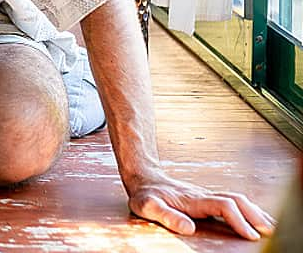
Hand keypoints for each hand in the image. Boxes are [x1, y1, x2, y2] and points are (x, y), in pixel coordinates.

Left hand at [127, 171, 274, 240]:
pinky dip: (247, 209)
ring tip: (270, 226)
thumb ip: (166, 216)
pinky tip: (254, 217)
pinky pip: (232, 201)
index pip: (223, 206)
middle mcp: (203, 195)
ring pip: (237, 199)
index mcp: (193, 200)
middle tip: (270, 231)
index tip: (250, 235)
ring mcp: (206, 195)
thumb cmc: (145, 195)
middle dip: (254, 215)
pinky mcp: (206, 198)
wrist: (144, 178)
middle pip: (236, 200)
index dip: (238, 220)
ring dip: (254, 211)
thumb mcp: (147, 206)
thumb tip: (188, 228)